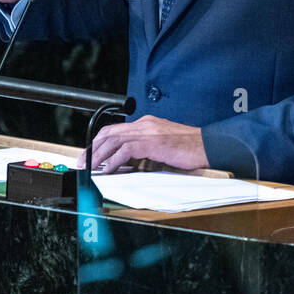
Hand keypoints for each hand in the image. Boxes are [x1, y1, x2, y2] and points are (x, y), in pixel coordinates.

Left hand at [75, 115, 208, 172]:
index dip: (99, 142)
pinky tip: (109, 170)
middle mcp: (144, 124)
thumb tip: (126, 164)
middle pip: (109, 133)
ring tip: (90, 167)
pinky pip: (126, 151)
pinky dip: (114, 161)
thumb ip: (145, 151)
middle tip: (83, 162)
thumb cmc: (190, 148)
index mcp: (146, 123)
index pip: (115, 129)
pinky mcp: (153, 142)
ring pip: (114, 140)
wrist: (210, 145)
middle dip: (92, 148)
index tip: (90, 154)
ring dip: (99, 155)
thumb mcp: (163, 146)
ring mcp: (148, 131)